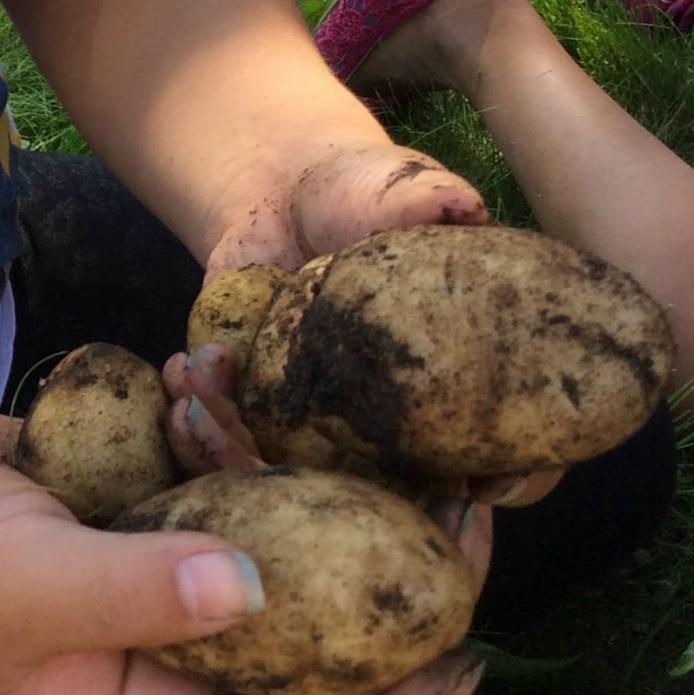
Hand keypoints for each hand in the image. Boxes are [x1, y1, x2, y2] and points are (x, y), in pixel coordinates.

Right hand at [0, 413, 488, 694]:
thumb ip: (135, 591)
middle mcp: (174, 661)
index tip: (461, 659)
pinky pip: (214, 485)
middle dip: (390, 598)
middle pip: (314, 662)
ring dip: (302, 489)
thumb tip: (256, 589)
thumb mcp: (26, 588)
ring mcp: (160, 580)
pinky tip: (203, 374)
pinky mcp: (141, 513)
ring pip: (276, 559)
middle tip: (453, 515)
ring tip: (327, 417)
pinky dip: (222, 433)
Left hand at [194, 143, 563, 509]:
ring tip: (202, 397)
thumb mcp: (399, 188)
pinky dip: (198, 423)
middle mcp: (401, 433)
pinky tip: (180, 372)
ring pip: (298, 488)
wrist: (283, 192)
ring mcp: (328, 438)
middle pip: (394, 504)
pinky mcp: (262, 423)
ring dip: (242, 455)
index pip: (512, 459)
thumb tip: (459, 206)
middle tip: (294, 463)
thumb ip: (428, 203)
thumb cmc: (365, 193)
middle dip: (340, 506)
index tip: (480, 491)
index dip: (511, 484)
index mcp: (460, 389)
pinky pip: (231, 447)